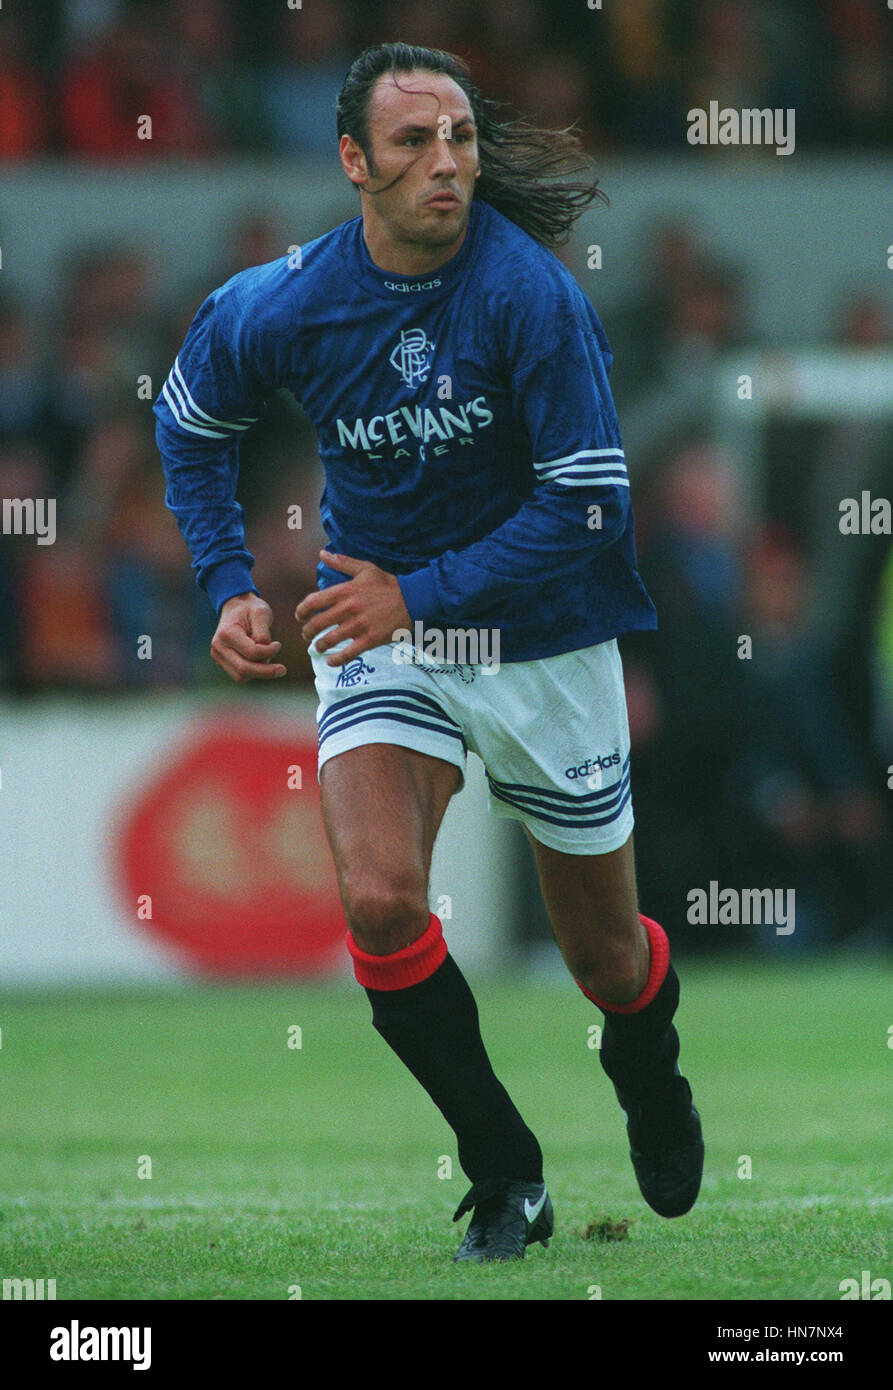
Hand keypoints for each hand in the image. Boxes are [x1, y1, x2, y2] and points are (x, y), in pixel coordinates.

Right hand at [210, 593, 286, 681]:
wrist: (235, 607)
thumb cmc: (250, 609)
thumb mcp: (261, 613)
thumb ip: (263, 634)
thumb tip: (266, 655)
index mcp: (227, 633)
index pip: (251, 652)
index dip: (269, 652)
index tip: (278, 644)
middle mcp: (218, 647)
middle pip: (243, 669)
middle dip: (266, 672)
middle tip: (282, 670)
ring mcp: (218, 656)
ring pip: (241, 676)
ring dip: (259, 672)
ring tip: (268, 658)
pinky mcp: (222, 662)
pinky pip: (239, 675)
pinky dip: (253, 672)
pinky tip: (260, 661)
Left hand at [295, 549, 410, 666]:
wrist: (412, 599)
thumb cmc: (387, 584)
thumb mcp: (365, 568)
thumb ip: (342, 562)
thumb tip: (322, 553)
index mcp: (344, 591)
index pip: (312, 602)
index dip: (301, 612)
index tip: (300, 617)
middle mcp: (348, 609)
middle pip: (317, 624)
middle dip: (307, 632)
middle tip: (307, 635)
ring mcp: (359, 626)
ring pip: (329, 640)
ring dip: (319, 646)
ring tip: (318, 647)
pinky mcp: (370, 639)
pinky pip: (348, 653)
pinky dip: (336, 660)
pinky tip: (330, 661)